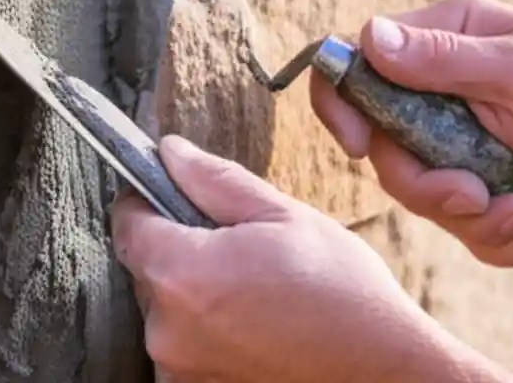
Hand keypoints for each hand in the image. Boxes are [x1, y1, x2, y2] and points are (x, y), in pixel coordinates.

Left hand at [111, 136, 502, 382]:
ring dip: (195, 297)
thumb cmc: (342, 294)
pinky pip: (184, 348)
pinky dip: (208, 335)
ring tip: (255, 295)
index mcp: (181, 272)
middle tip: (239, 251)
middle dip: (180, 250)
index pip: (128, 222)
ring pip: (166, 311)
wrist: (384, 372)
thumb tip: (170, 151)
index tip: (173, 195)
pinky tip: (254, 328)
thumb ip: (214, 181)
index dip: (148, 201)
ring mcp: (178, 368)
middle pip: (147, 268)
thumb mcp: (283, 216)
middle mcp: (166, 328)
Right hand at [311, 0, 512, 266]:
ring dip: (480, 220)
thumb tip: (368, 38)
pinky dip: (502, 238)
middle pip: (385, 149)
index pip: (357, 63)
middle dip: (430, 187)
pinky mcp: (472, 184)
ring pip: (421, 196)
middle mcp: (435, 88)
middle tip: (477, 198)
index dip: (342, 107)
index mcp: (442, 38)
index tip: (362, 150)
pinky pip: (459, 227)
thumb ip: (444, 59)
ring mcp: (450, 140)